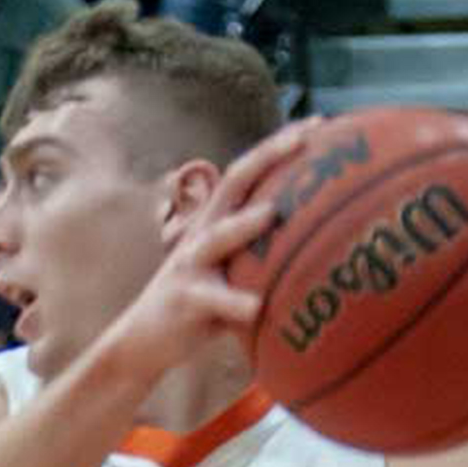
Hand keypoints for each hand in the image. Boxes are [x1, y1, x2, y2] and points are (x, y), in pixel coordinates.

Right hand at [96, 118, 318, 378]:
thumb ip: (266, 260)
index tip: (321, 123)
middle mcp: (202, 234)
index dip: (281, 145)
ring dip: (242, 224)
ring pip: (216, 238)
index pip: (251, 172)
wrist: (141, 342)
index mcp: (218, 223)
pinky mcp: (184, 300)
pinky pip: (211, 300)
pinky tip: (257, 308)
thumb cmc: (201, 310)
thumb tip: (326, 255)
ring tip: (272, 213)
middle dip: (269, 156)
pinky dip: (234, 303)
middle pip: (233, 183)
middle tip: (305, 137)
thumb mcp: (233, 276)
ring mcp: (189, 265)